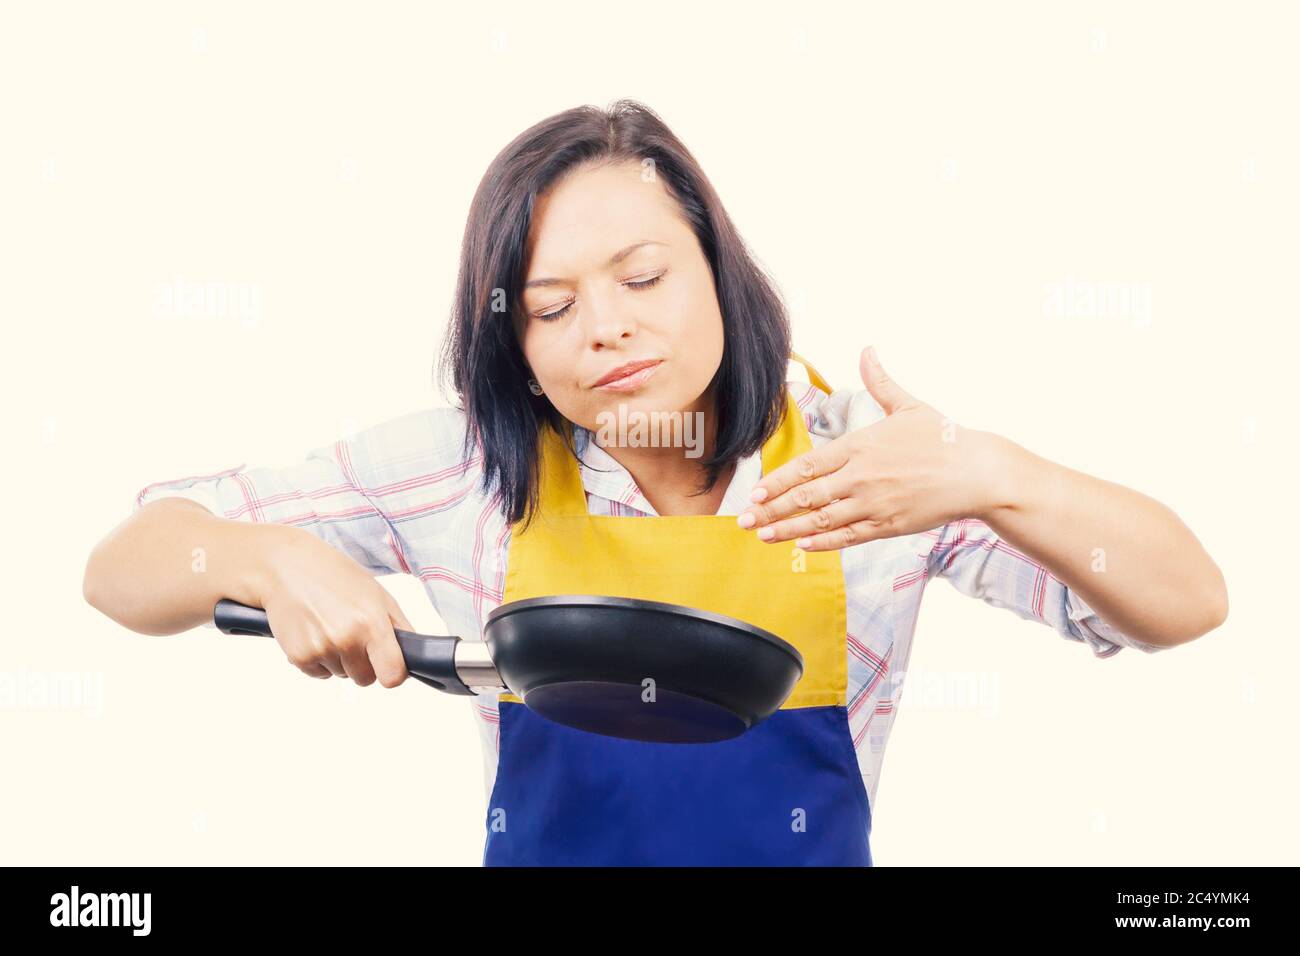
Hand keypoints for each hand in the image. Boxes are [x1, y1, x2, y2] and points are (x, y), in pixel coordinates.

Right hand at [254, 526, 414, 685]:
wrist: (287, 567)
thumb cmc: (335, 576)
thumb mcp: (377, 594)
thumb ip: (399, 627)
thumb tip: (413, 655)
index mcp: (372, 623)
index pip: (393, 675)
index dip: (394, 673)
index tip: (389, 665)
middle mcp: (347, 639)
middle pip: (366, 679)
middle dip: (363, 663)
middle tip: (352, 634)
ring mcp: (321, 649)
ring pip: (341, 675)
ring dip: (339, 660)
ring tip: (330, 627)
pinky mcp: (298, 657)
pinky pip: (319, 674)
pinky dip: (318, 660)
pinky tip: (314, 633)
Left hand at [736, 346, 1007, 550]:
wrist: (979, 472)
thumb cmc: (944, 438)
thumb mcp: (909, 405)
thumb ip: (880, 381)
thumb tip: (868, 349)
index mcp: (860, 446)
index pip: (807, 466)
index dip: (777, 481)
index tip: (755, 492)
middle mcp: (861, 477)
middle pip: (806, 497)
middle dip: (772, 510)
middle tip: (745, 521)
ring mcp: (874, 504)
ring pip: (822, 521)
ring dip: (788, 530)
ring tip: (763, 536)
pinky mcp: (889, 526)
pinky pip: (848, 538)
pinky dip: (823, 543)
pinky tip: (802, 546)